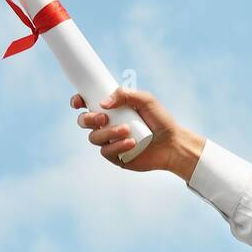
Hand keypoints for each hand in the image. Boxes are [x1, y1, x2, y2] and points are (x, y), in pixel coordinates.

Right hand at [71, 88, 203, 179]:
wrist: (173, 143)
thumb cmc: (160, 120)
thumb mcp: (146, 100)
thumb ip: (126, 94)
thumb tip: (103, 103)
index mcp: (112, 109)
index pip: (88, 104)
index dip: (79, 101)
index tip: (79, 102)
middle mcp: (108, 125)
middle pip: (84, 122)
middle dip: (88, 119)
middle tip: (103, 118)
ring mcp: (110, 141)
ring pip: (94, 137)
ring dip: (108, 133)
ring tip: (127, 131)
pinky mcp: (116, 157)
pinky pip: (106, 152)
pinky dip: (117, 146)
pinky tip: (131, 143)